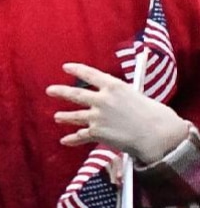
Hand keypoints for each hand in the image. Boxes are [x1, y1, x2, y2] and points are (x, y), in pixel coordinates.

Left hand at [49, 62, 190, 163]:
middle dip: (60, 91)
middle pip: (75, 94)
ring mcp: (97, 116)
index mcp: (114, 86)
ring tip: (57, 117)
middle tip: (50, 90)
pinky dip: (72, 139)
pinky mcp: (96, 132)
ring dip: (64, 117)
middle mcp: (102, 100)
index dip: (76, 69)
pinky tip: (64, 141)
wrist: (158, 134)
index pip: (90, 74)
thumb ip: (119, 97)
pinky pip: (80, 136)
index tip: (66, 67)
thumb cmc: (154, 115)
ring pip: (74, 116)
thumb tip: (111, 100)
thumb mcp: (136, 96)